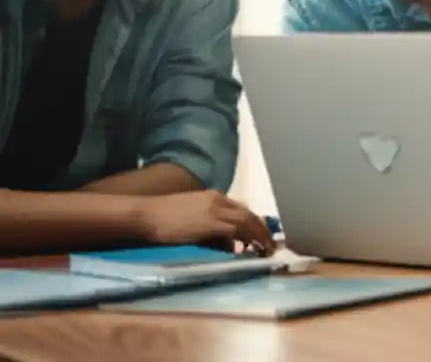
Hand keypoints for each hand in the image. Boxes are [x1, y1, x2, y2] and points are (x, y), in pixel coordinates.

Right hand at [135, 190, 274, 252]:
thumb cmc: (161, 219)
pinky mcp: (211, 223)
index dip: (253, 223)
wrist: (145, 215)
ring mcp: (216, 211)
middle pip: (249, 214)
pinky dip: (248, 239)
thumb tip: (228, 244)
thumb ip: (210, 227)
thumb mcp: (191, 218)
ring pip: (247, 221)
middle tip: (269, 245)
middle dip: (262, 230)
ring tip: (266, 249)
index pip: (241, 209)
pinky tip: (252, 250)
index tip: (260, 236)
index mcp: (213, 196)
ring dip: (260, 236)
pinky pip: (237, 231)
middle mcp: (218, 200)